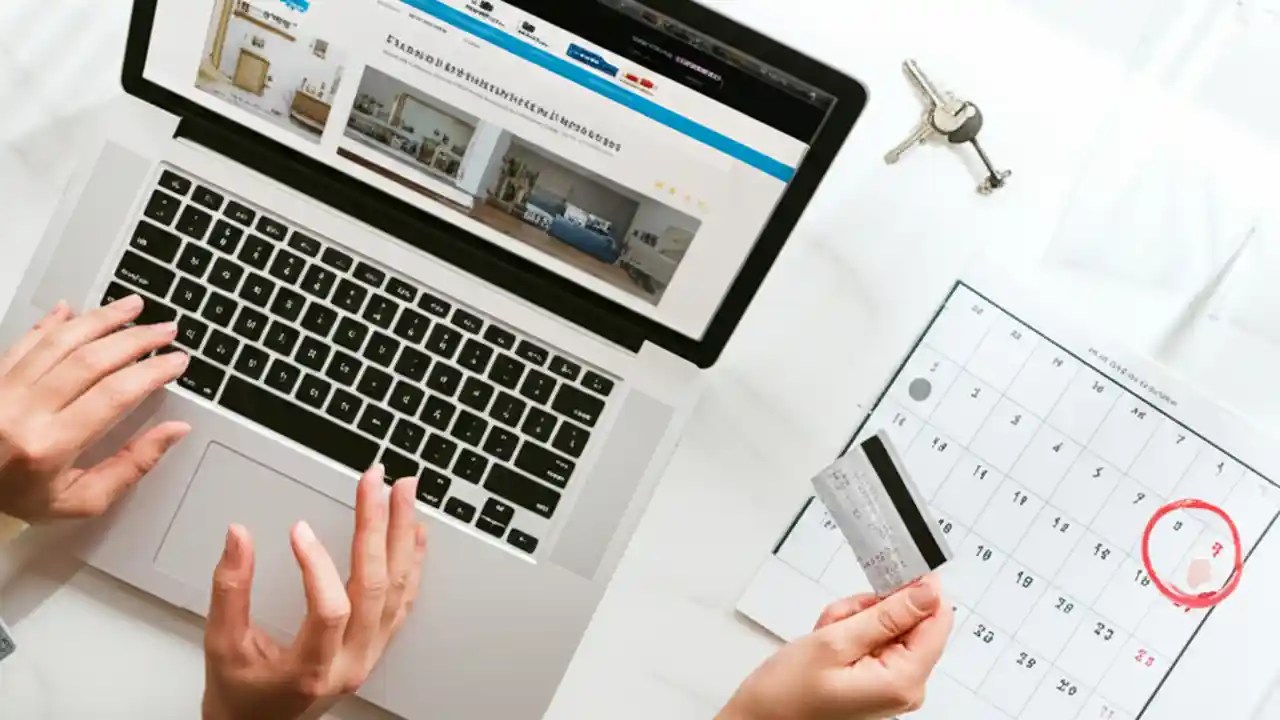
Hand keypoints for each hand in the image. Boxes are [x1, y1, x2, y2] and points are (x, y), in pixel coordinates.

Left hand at [0, 296, 190, 521]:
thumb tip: (175, 430)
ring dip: (100, 319)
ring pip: (59, 342)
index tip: (177, 361)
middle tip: (167, 330)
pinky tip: (72, 310)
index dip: (150, 373)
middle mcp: (24, 411)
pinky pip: (25, 341)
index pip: (112, 396)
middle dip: (135, 340)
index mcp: (50, 446)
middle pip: (90, 360)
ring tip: (133, 306)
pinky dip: (50, 323)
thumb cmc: (22, 499)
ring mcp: (4, 389)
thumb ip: (131, 466)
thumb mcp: (82, 500)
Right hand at [202, 465, 427, 719]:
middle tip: (375, 482)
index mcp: (312, 668)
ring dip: (401, 535)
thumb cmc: (240, 695)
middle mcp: (351, 662)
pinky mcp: (375, 645)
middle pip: (376, 586)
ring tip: (402, 493)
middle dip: (376, 526)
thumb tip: (238, 537)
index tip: (299, 529)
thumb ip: (229, 591)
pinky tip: (414, 532)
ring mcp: (369, 654)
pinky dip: (412, 561)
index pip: (330, 609)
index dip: (317, 565)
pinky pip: (404, 600)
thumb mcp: (222, 646)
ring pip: (397, 589)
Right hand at [718, 576, 952, 719]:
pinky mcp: (879, 680)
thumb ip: (888, 614)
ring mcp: (893, 684)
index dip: (915, 590)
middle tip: (839, 619)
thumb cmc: (788, 693)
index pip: (937, 620)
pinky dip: (850, 633)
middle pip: (910, 620)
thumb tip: (928, 592)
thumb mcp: (835, 641)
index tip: (889, 574)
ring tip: (826, 635)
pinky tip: (828, 643)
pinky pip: (875, 639)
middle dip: (872, 609)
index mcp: (904, 680)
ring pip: (888, 625)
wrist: (761, 719)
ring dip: (855, 620)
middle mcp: (907, 687)